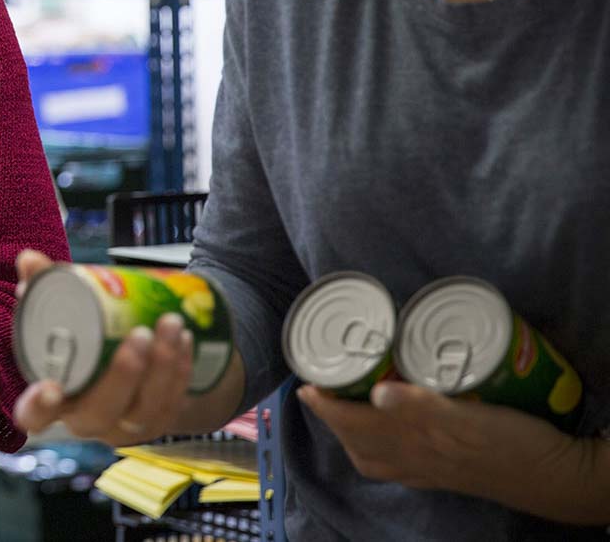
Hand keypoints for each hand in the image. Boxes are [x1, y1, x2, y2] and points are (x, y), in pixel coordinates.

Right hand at [11, 249, 194, 445]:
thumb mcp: (60, 316)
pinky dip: (180, 372)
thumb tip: (30, 259)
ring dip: (162, 368)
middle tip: (139, 333)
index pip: (34, 415)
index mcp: (52, 401)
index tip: (51, 386)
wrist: (127, 370)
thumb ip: (42, 287)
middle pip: (100, 413)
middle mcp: (85, 421)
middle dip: (123, 375)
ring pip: (144, 410)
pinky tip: (184, 340)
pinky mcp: (156, 423)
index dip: (39, 407)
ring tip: (170, 323)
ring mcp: (123, 427)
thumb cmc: (84, 342)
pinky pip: (171, 404)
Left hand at [299, 380, 584, 499]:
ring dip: (352, 433)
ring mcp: (430, 470)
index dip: (324, 404)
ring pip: (375, 455)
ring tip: (345, 405)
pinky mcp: (447, 472)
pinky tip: (388, 431)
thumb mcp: (471, 419)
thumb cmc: (514, 445)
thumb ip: (424, 406)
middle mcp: (415, 460)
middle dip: (332, 417)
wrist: (554, 477)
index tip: (304, 381)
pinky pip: (399, 462)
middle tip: (321, 387)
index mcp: (414, 442)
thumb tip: (376, 392)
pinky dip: (380, 446)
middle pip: (356, 442)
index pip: (352, 423)